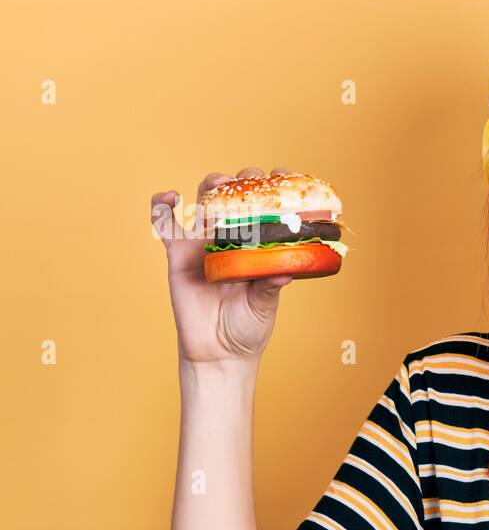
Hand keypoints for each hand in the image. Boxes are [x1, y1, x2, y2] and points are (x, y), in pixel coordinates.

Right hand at [149, 167, 296, 365]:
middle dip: (245, 181)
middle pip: (237, 195)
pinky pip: (165, 224)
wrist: (217, 352)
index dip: (276, 188)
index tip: (285, 177)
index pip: (269, 208)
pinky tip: (170, 197)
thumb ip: (270, 287)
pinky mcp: (178, 253)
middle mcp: (234, 238)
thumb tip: (285, 271)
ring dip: (211, 184)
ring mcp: (205, 242)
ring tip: (218, 184)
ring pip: (204, 199)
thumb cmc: (247, 327)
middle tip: (254, 182)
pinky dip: (162, 206)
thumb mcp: (264, 306)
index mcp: (259, 245)